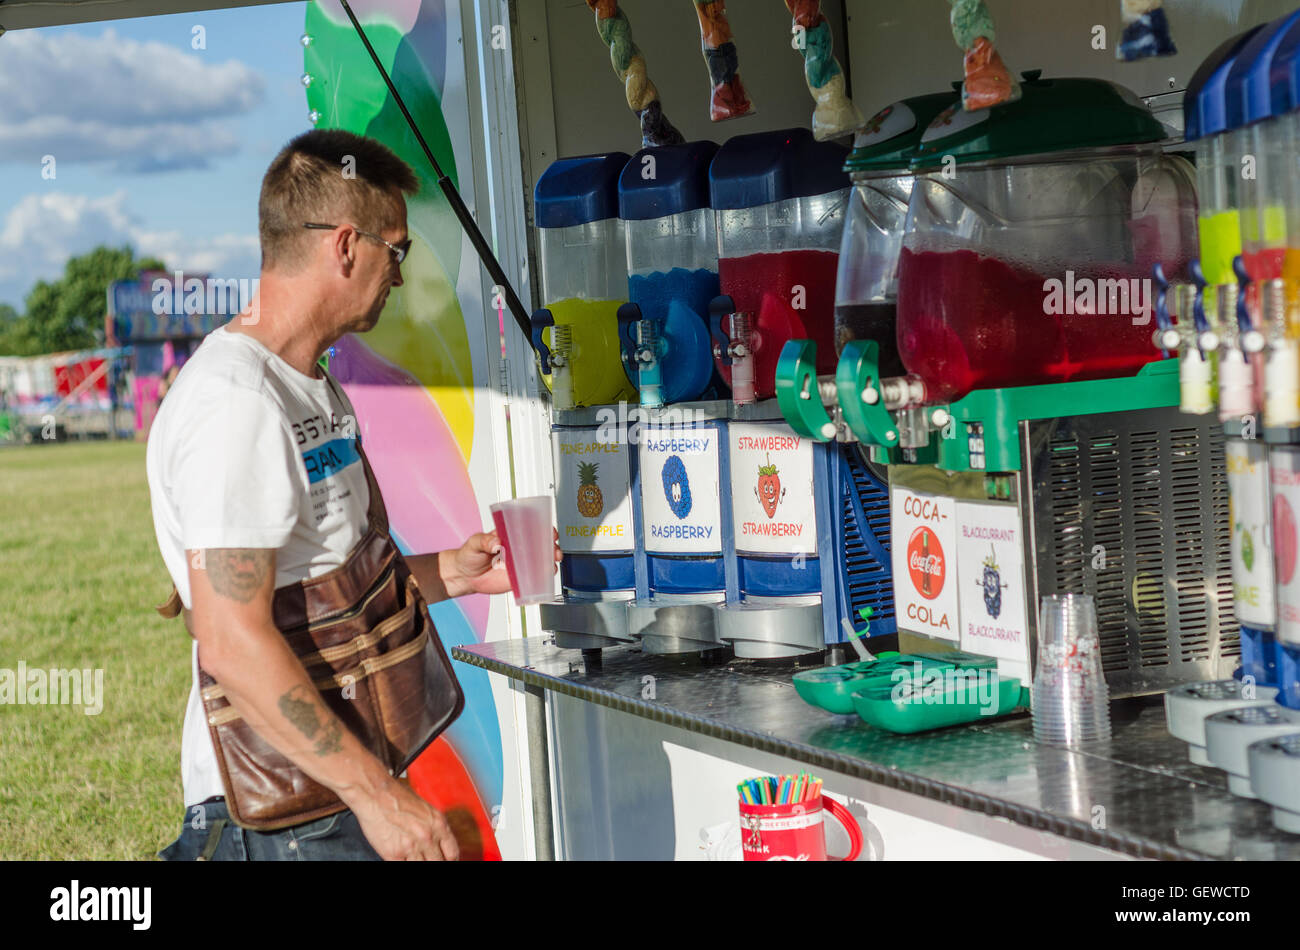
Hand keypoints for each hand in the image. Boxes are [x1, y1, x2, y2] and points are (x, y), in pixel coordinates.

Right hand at [349, 776, 459, 860]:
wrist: (376, 793)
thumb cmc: (397, 797)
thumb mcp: (425, 809)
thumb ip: (433, 827)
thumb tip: (438, 841)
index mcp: (438, 824)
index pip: (452, 853)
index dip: (449, 859)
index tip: (445, 860)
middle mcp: (427, 837)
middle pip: (438, 862)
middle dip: (434, 861)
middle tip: (428, 858)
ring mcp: (411, 847)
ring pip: (421, 866)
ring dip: (418, 862)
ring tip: (412, 856)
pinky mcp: (393, 853)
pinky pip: (403, 866)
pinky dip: (404, 862)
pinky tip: (402, 857)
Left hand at [446, 528, 561, 596]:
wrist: (464, 576)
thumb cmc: (469, 554)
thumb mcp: (475, 542)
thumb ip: (484, 541)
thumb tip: (496, 543)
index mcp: (511, 536)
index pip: (532, 529)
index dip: (545, 529)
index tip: (550, 532)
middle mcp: (519, 549)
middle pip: (542, 546)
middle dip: (552, 547)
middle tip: (554, 551)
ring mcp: (520, 564)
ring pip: (541, 562)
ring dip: (550, 562)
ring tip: (552, 564)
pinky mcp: (518, 579)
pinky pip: (533, 578)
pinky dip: (542, 578)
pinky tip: (546, 577)